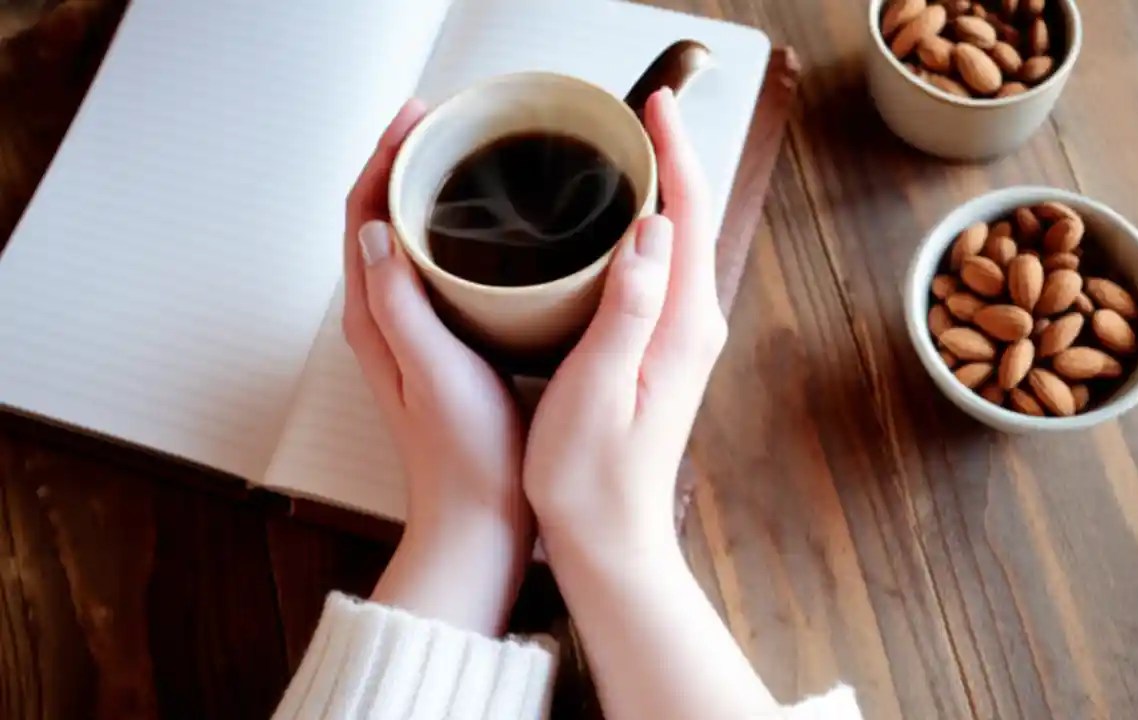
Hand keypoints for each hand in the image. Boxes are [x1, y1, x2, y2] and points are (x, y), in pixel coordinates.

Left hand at [343, 100, 531, 634]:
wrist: (480, 519)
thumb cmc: (462, 452)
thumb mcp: (430, 369)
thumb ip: (399, 302)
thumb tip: (372, 227)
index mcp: (372, 317)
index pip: (360, 214)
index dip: (384, 157)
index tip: (420, 115)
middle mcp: (383, 317)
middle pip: (377, 218)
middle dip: (403, 162)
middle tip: (447, 123)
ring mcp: (412, 330)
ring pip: (406, 241)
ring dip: (424, 192)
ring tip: (464, 156)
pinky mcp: (444, 343)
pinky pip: (437, 269)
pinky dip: (451, 233)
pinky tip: (489, 227)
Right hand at [524, 87, 726, 558]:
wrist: (610, 539)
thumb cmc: (591, 477)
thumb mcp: (599, 388)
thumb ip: (629, 307)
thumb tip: (653, 227)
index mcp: (682, 325)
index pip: (690, 216)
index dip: (675, 152)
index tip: (654, 102)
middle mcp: (693, 323)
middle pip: (692, 219)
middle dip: (670, 156)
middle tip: (635, 108)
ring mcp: (681, 336)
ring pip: (678, 241)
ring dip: (661, 189)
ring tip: (626, 145)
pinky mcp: (661, 348)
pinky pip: (661, 269)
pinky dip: (646, 229)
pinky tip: (616, 221)